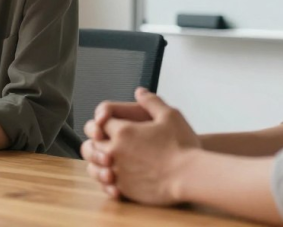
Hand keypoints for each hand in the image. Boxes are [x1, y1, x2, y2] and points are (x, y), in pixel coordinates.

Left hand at [82, 88, 199, 205]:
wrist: (189, 176)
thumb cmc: (182, 146)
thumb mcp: (170, 115)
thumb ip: (151, 102)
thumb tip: (140, 92)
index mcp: (124, 131)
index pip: (100, 122)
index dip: (102, 121)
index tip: (108, 123)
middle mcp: (116, 151)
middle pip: (93, 144)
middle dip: (96, 141)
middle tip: (105, 140)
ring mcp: (119, 172)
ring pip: (94, 166)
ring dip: (97, 162)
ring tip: (107, 160)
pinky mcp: (124, 189)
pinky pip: (105, 185)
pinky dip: (107, 180)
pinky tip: (116, 177)